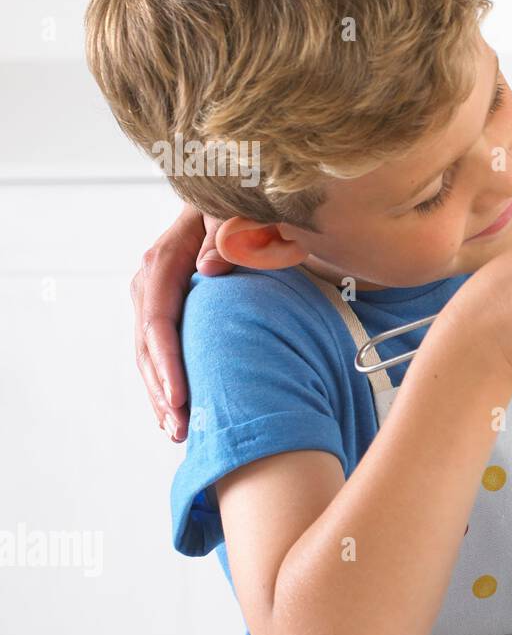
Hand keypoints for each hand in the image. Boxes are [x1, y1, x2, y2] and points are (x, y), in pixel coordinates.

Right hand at [131, 205, 230, 438]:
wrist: (233, 201)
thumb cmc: (240, 208)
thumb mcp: (238, 214)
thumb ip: (229, 235)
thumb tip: (208, 269)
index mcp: (165, 258)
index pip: (158, 317)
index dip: (166, 360)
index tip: (180, 396)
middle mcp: (150, 281)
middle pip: (147, 343)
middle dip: (161, 390)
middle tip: (180, 430)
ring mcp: (153, 297)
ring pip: (147, 354)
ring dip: (160, 395)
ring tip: (176, 433)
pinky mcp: (164, 310)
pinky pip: (157, 351)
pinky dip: (164, 383)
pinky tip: (174, 415)